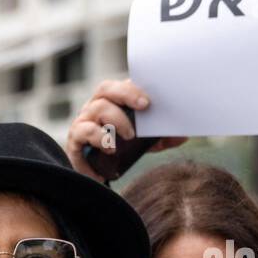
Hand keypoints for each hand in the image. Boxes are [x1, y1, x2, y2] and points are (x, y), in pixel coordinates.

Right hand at [65, 79, 186, 180]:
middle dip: (125, 95)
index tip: (148, 102)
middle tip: (143, 109)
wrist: (96, 172)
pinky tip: (108, 154)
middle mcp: (96, 106)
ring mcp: (84, 121)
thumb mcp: (145, 143)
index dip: (133, 89)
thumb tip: (182, 135)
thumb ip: (162, 137)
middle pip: (105, 89)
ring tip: (125, 139)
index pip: (121, 85)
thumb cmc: (121, 150)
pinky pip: (82, 135)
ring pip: (96, 109)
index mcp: (114, 101)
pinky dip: (96, 143)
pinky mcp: (75, 140)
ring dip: (114, 122)